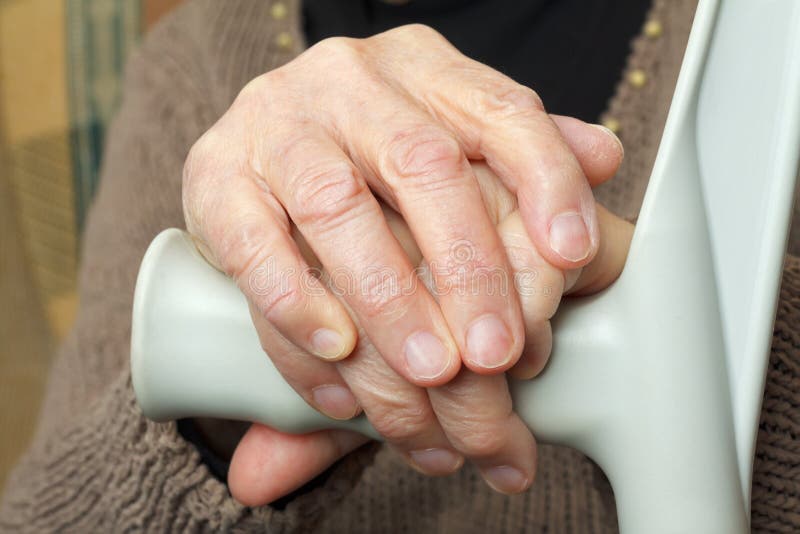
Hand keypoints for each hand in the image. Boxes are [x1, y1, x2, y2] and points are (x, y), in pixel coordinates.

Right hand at [181, 24, 626, 500]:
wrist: (263, 151)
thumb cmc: (374, 162)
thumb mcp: (454, 143)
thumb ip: (523, 154)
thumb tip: (605, 155)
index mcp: (423, 69)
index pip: (500, 110)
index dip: (546, 180)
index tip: (575, 256)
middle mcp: (349, 82)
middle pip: (421, 164)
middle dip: (466, 265)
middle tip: (496, 355)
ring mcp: (277, 123)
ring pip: (336, 205)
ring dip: (388, 298)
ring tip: (431, 374)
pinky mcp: (215, 175)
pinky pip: (251, 239)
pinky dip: (296, 301)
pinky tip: (339, 353)